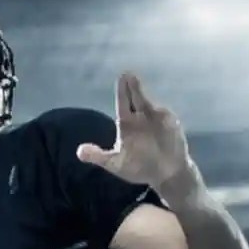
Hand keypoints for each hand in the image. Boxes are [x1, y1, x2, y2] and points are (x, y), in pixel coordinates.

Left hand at [76, 72, 191, 187]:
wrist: (164, 175)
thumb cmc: (139, 168)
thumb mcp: (115, 163)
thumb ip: (98, 156)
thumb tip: (78, 152)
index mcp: (127, 123)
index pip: (123, 103)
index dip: (122, 91)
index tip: (121, 78)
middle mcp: (141, 117)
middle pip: (135, 98)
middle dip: (132, 87)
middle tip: (127, 74)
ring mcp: (157, 119)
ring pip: (148, 104)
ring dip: (144, 95)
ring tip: (139, 84)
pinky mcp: (171, 126)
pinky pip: (165, 117)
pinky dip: (161, 113)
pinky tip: (157, 109)